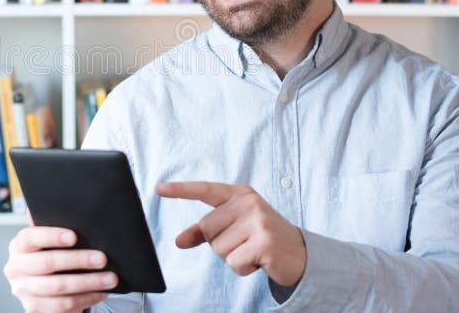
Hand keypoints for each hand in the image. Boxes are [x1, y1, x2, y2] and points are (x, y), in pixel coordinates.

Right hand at [3, 212, 118, 311]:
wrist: (42, 290)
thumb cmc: (50, 256)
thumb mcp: (48, 241)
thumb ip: (52, 225)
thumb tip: (62, 199)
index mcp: (18, 246)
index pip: (31, 237)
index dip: (52, 236)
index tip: (74, 237)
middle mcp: (15, 268)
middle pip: (47, 264)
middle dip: (78, 260)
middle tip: (102, 258)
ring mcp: (23, 291)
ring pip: (58, 288)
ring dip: (88, 283)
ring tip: (110, 278)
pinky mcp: (34, 309)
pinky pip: (63, 306)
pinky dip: (85, 299)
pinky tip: (101, 292)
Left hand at [156, 182, 305, 286]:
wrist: (300, 255)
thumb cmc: (261, 238)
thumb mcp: (235, 228)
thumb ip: (205, 232)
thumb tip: (178, 241)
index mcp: (240, 194)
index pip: (205, 190)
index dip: (181, 190)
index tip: (158, 189)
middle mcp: (248, 202)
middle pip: (206, 228)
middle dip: (220, 243)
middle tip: (244, 242)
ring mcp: (258, 220)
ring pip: (218, 249)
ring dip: (233, 257)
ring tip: (253, 250)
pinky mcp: (264, 241)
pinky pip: (233, 262)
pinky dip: (243, 268)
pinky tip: (259, 260)